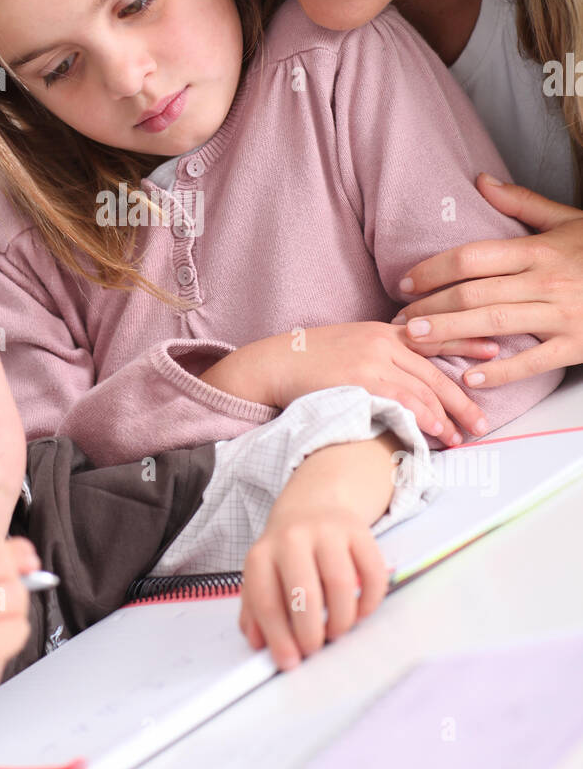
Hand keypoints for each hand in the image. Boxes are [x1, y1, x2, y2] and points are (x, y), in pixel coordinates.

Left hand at [240, 499, 388, 669]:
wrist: (312, 507)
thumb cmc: (286, 555)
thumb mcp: (263, 577)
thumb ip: (256, 611)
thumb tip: (258, 643)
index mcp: (262, 554)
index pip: (266, 601)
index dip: (279, 637)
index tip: (290, 662)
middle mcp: (292, 538)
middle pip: (305, 594)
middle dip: (311, 633)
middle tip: (315, 649)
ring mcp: (328, 531)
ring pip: (341, 585)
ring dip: (341, 620)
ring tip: (336, 631)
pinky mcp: (359, 531)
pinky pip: (372, 574)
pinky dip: (369, 602)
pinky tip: (359, 612)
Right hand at [270, 323, 493, 444]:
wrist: (273, 362)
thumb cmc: (309, 361)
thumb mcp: (351, 348)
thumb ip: (380, 357)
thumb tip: (404, 380)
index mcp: (383, 331)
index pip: (435, 338)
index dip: (467, 346)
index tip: (494, 354)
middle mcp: (383, 340)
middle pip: (435, 370)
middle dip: (463, 398)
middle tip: (482, 422)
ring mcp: (372, 358)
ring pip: (422, 387)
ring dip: (446, 415)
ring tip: (461, 436)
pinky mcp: (359, 378)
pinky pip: (400, 398)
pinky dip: (422, 415)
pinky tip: (435, 430)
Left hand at [391, 173, 582, 388]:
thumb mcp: (567, 220)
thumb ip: (522, 203)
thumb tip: (481, 180)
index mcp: (537, 250)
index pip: (473, 257)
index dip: (433, 269)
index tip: (406, 282)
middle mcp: (545, 281)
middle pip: (473, 293)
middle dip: (430, 307)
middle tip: (399, 319)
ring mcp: (561, 315)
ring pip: (493, 324)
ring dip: (449, 334)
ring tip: (417, 342)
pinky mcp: (576, 345)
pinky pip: (532, 361)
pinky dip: (499, 372)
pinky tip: (470, 377)